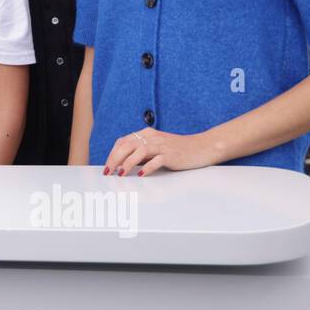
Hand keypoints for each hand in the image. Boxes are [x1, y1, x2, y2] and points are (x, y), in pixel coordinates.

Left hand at [103, 128, 217, 176]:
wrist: (202, 147)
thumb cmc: (177, 150)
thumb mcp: (156, 148)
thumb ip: (141, 153)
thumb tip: (123, 164)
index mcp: (146, 134)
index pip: (122, 141)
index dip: (112, 154)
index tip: (107, 166)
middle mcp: (152, 137)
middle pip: (127, 146)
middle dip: (115, 159)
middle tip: (109, 172)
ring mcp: (162, 145)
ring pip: (138, 152)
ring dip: (127, 163)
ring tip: (121, 174)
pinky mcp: (171, 155)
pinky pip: (156, 161)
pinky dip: (146, 168)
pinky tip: (141, 175)